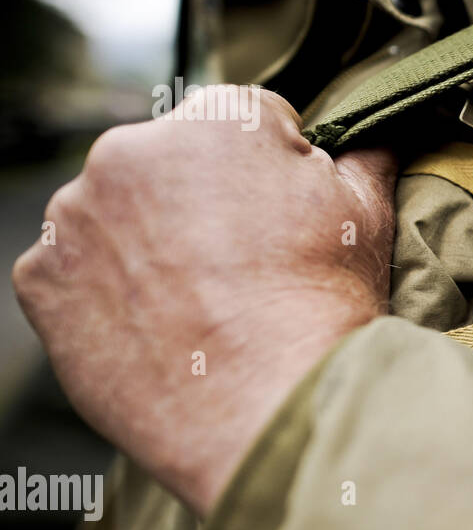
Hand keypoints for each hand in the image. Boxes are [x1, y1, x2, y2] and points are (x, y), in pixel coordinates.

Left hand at [12, 86, 396, 515]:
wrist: (270, 411)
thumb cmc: (324, 309)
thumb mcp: (370, 215)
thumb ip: (365, 153)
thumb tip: (373, 135)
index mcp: (218, 118)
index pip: (249, 123)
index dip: (277, 174)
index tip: (287, 224)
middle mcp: (132, 148)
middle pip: (176, 164)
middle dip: (205, 203)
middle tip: (246, 272)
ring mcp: (75, 213)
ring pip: (121, 214)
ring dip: (151, 244)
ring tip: (202, 308)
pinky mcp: (40, 278)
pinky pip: (77, 270)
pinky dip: (109, 294)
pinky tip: (159, 329)